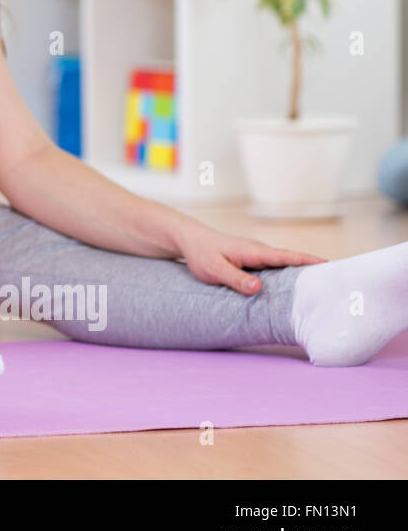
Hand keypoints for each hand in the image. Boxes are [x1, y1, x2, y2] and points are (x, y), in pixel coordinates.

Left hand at [177, 227, 325, 294]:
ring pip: (285, 265)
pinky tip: (296, 289)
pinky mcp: (254, 262)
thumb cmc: (201, 254)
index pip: (287, 257)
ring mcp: (258, 256)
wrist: (190, 241)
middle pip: (293, 261)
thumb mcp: (214, 269)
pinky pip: (276, 269)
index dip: (309, 262)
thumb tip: (258, 287)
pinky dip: (289, 276)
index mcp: (255, 251)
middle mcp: (261, 251)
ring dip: (303, 274)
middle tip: (339, 283)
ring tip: (324, 289)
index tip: (330, 267)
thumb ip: (235, 278)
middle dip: (315, 269)